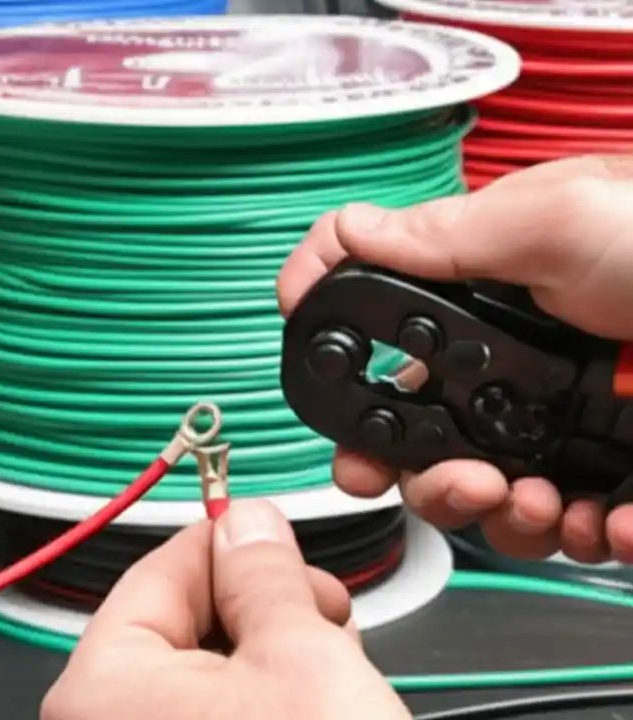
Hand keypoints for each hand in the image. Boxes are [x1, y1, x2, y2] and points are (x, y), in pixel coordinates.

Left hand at [41, 501, 407, 719]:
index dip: (230, 542)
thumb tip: (248, 522)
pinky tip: (316, 706)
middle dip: (262, 609)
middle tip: (324, 617)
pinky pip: (212, 716)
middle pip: (183, 623)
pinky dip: (265, 702)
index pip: (159, 569)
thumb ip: (266, 574)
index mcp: (100, 685)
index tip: (275, 533)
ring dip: (272, 660)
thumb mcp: (302, 658)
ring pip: (206, 674)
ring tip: (334, 677)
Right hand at [277, 155, 632, 563]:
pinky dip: (588, 539)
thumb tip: (348, 235)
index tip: (350, 441)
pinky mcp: (626, 478)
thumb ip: (443, 235)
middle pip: (433, 449)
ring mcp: (576, 428)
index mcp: (493, 306)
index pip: (394, 362)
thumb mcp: (559, 217)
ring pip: (498, 501)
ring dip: (502, 516)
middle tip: (460, 481)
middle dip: (427, 481)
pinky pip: (583, 532)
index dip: (358, 405)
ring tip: (539, 501)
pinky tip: (609, 519)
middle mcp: (525, 371)